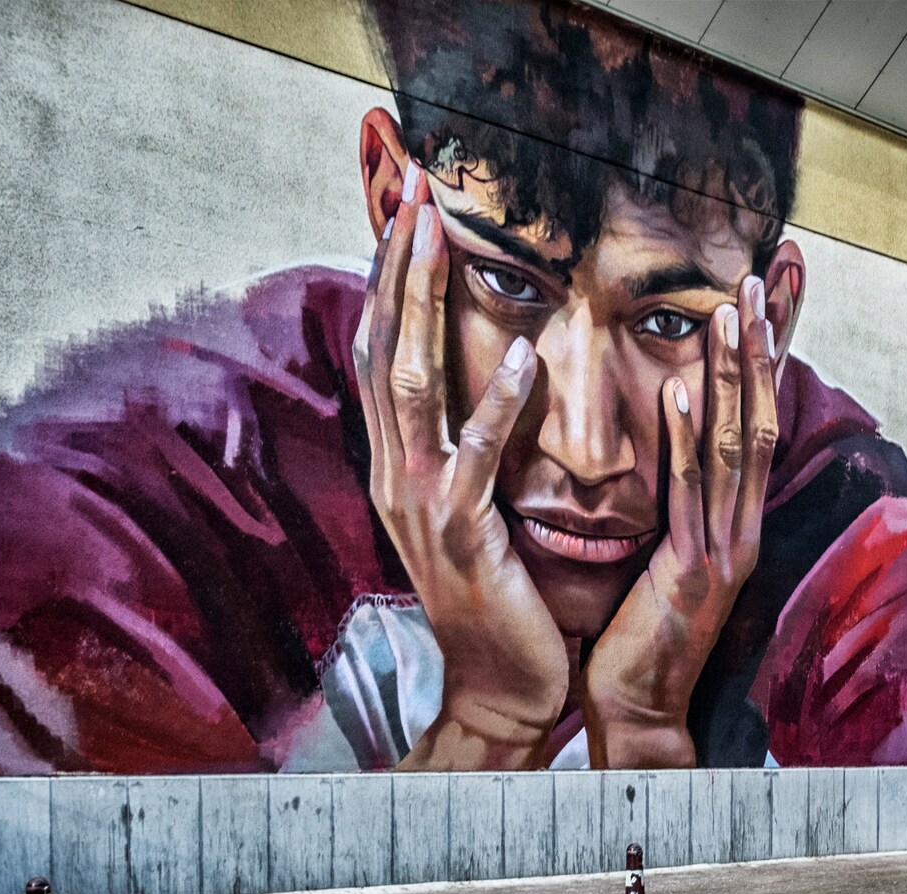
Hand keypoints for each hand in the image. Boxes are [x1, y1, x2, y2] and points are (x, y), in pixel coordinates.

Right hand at [355, 163, 568, 769]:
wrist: (504, 690)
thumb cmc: (504, 599)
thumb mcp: (475, 509)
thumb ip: (469, 447)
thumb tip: (488, 380)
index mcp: (400, 464)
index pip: (384, 349)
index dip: (390, 278)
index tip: (407, 210)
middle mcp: (396, 474)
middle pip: (383, 347)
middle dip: (396, 265)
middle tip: (413, 191)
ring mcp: (420, 506)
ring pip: (410, 387)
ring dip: (424, 306)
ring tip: (442, 239)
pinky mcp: (461, 538)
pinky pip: (473, 459)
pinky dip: (496, 405)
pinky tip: (524, 355)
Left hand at [580, 276, 778, 768]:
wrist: (637, 711)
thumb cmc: (640, 634)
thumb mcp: (663, 551)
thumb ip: (674, 492)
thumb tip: (665, 419)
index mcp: (732, 519)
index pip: (756, 419)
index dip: (770, 356)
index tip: (773, 292)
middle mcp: (739, 527)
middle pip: (761, 419)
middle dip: (764, 347)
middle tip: (764, 275)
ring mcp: (721, 550)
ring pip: (736, 448)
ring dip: (734, 376)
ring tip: (731, 312)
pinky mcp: (689, 574)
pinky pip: (689, 495)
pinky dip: (685, 439)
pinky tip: (679, 389)